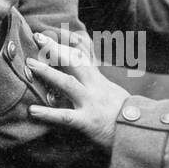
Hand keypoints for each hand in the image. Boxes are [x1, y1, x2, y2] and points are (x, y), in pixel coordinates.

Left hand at [26, 32, 127, 150]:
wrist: (139, 132)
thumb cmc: (124, 115)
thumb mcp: (111, 92)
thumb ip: (96, 81)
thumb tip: (84, 71)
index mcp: (98, 81)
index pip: (79, 57)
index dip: (63, 45)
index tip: (45, 35)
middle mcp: (94, 88)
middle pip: (74, 62)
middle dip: (55, 49)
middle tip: (37, 38)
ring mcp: (90, 103)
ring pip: (68, 83)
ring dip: (48, 72)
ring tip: (30, 65)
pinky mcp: (87, 122)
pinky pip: (65, 117)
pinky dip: (48, 113)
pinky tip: (32, 111)